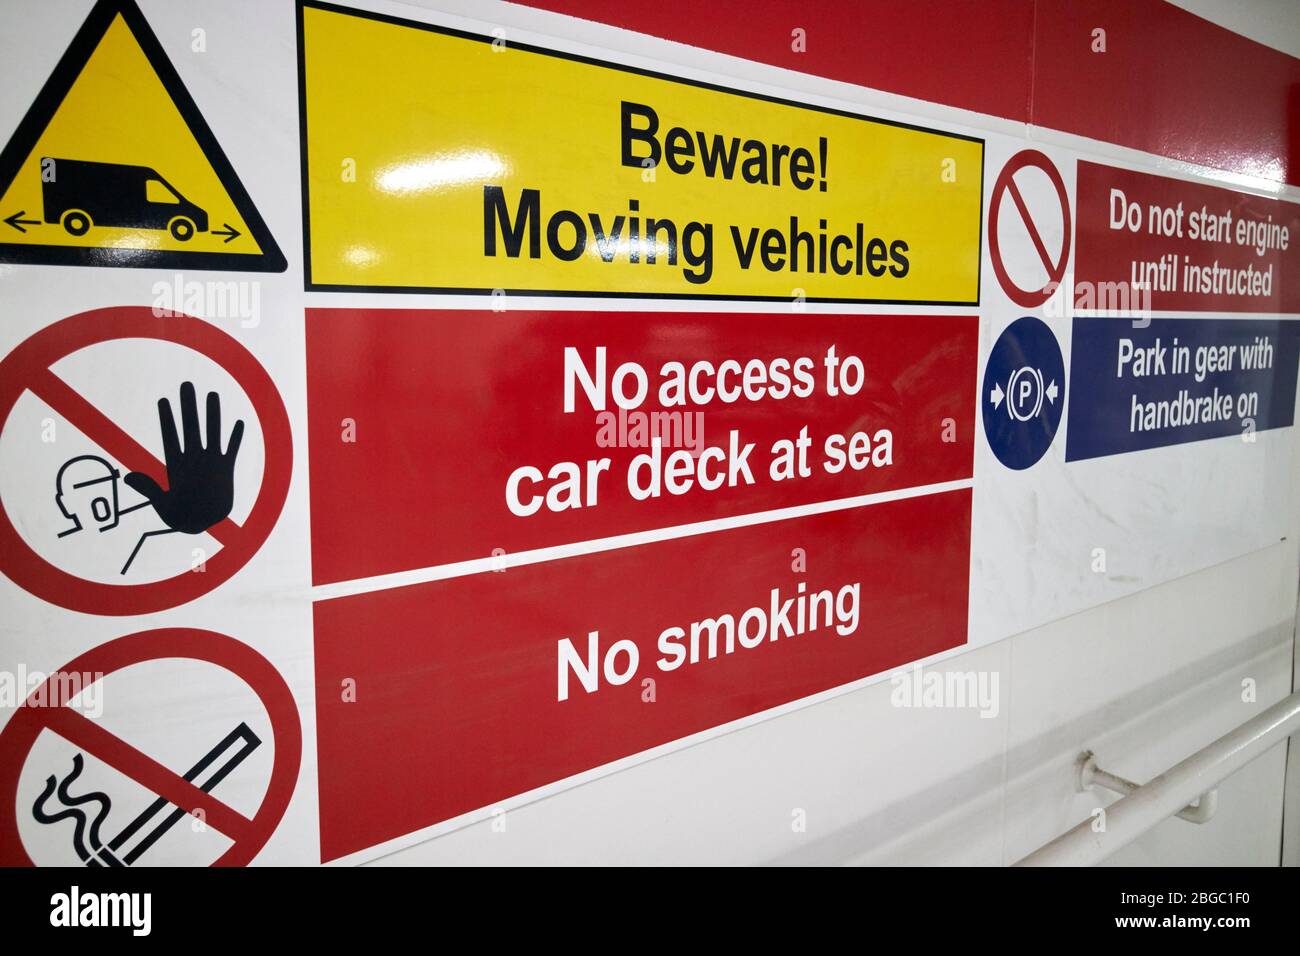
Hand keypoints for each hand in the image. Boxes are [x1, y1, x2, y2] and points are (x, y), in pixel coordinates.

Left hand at [125, 382, 243, 534]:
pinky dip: (235, 438)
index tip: (163, 401)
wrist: (201, 525)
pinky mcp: (225, 470)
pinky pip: (231, 450)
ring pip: (212, 432)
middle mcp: (194, 458)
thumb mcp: (161, 504)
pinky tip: (238, 423)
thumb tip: (128, 477)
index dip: (167, 419)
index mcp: (176, 464)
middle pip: (191, 426)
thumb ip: (148, 488)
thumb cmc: (179, 517)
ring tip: (212, 394)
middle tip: (186, 385)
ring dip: (213, 414)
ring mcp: (211, 462)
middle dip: (188, 406)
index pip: (171, 436)